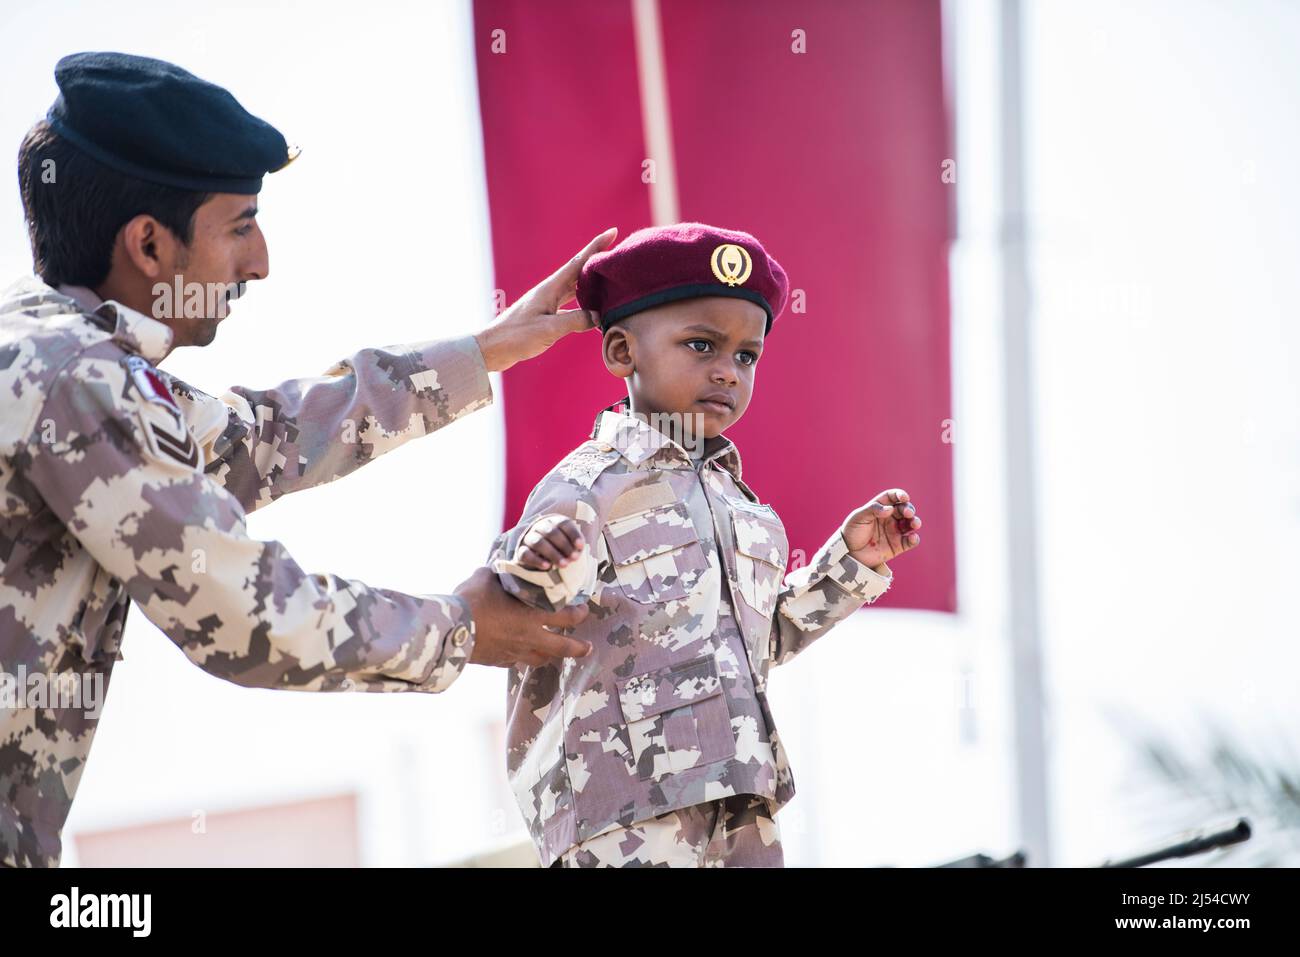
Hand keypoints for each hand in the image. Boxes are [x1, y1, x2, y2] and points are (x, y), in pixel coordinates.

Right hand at [453, 566, 592, 667]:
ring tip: (554, 652)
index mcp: (531, 615)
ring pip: (541, 660)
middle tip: (587, 647)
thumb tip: (502, 565)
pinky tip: (519, 653)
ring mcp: (514, 653)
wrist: (450, 630)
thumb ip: (501, 573)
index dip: (579, 614)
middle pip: (562, 648)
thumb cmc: (471, 600)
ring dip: (550, 655)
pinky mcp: (499, 662)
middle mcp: (528, 637)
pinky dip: (522, 657)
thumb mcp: (487, 577)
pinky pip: (516, 662)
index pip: (567, 617)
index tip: (584, 610)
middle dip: (578, 648)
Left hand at [474, 227, 617, 372]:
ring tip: (611, 281)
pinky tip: (593, 311)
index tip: (612, 232)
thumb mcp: (548, 329)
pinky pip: (571, 304)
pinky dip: (584, 305)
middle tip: (618, 256)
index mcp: (550, 288)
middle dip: (598, 262)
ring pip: (576, 288)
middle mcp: (550, 292)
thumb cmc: (516, 336)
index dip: (596, 246)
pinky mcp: (545, 316)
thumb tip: (597, 316)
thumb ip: (575, 321)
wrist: (492, 348)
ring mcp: (547, 303)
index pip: (578, 262)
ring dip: (593, 283)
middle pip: (579, 272)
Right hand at [516, 515, 586, 570]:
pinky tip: (547, 566)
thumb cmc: (559, 548)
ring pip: (539, 542)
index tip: (581, 546)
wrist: (538, 556)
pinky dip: (537, 560)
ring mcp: (528, 538)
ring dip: (553, 553)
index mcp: (553, 522)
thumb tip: (576, 553)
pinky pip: (526, 554)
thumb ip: (574, 547)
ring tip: (564, 564)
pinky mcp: (521, 551)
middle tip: (574, 558)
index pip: (563, 524)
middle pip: (551, 532)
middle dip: (564, 546)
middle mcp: (539, 527)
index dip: (573, 534)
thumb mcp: (569, 544)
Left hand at [841, 488, 922, 569]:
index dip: (899, 495)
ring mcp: (895, 531)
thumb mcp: (859, 517)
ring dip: (915, 522)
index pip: (893, 497)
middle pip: (905, 509)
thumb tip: (890, 509)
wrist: (849, 553)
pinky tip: (912, 537)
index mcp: (880, 507)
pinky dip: (914, 539)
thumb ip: (873, 510)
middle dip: (909, 509)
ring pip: (911, 524)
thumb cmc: (852, 531)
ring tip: (914, 524)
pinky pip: (910, 541)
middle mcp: (890, 518)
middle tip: (908, 513)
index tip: (903, 497)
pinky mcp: (898, 545)